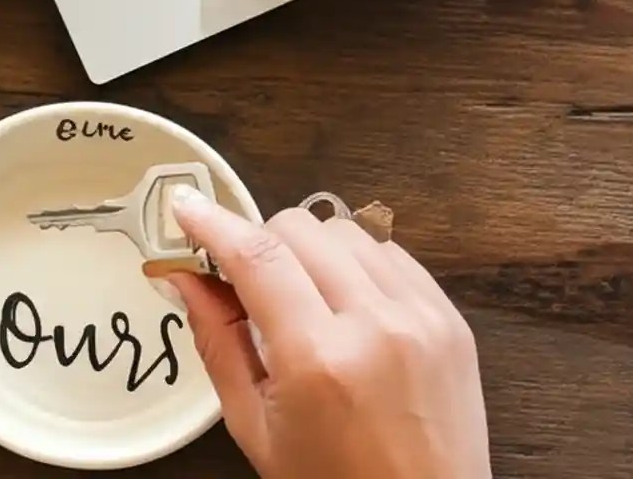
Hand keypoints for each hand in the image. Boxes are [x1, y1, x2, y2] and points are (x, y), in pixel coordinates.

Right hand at [167, 186, 491, 478]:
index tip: (185, 206)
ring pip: (347, 230)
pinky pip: (391, 253)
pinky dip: (355, 264)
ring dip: (309, 250)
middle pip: (300, 229)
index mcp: (319, 360)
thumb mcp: (254, 425)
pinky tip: (343, 303)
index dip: (214, 223)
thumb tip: (183, 277)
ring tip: (299, 299)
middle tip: (243, 280)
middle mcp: (377, 326)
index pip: (257, 258)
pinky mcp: (449, 317)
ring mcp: (422, 317)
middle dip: (260, 243)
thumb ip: (217, 341)